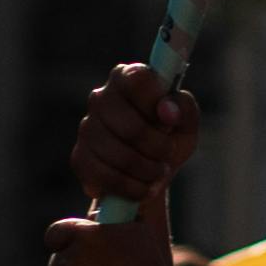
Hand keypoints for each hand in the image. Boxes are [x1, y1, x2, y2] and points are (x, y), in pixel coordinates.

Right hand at [72, 62, 195, 212]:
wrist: (148, 176)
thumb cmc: (168, 139)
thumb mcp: (186, 124)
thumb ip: (184, 108)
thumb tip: (167, 109)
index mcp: (127, 78)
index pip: (138, 80)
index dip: (156, 103)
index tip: (171, 121)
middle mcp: (101, 98)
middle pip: (131, 126)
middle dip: (157, 147)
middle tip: (168, 154)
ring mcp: (86, 128)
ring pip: (120, 156)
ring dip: (147, 170)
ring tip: (158, 172)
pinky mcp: (79, 158)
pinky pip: (107, 177)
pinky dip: (131, 187)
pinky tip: (142, 187)